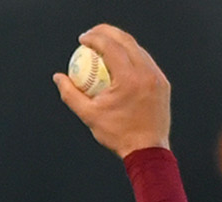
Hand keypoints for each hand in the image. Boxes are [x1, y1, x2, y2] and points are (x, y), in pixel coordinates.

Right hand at [51, 24, 171, 157]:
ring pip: (138, 49)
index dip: (94, 38)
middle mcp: (146, 73)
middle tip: (91, 35)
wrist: (147, 150)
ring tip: (104, 46)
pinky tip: (120, 61)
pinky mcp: (162, 83)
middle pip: (126, 40)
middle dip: (106, 32)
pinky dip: (132, 57)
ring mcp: (157, 77)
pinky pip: (146, 62)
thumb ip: (71, 94)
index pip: (110, 47)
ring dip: (120, 42)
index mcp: (129, 79)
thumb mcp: (89, 115)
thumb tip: (59, 77)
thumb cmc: (118, 134)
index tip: (82, 39)